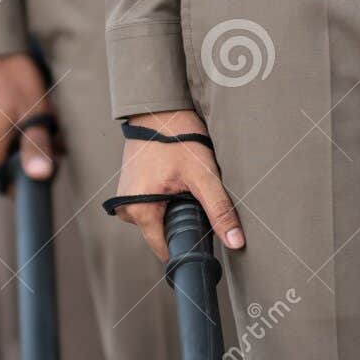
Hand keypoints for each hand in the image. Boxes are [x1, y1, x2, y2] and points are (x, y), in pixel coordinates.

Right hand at [0, 53, 55, 180]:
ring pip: (11, 155)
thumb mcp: (34, 112)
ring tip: (41, 117)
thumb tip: (40, 175)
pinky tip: (28, 113)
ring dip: (31, 142)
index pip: (18, 185)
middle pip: (15, 170)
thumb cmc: (14, 78)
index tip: (53, 151)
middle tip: (52, 130)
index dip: (40, 171)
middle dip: (37, 154)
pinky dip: (20, 132)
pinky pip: (4, 142)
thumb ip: (36, 146)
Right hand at [112, 109, 242, 261]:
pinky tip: (173, 181)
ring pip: (157, 220)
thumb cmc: (177, 138)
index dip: (186, 246)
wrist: (159, 110)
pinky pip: (150, 206)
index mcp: (139, 211)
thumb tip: (235, 242)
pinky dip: (165, 199)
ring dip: (173, 209)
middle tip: (192, 196)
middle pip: (161, 233)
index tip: (202, 236)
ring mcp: (124, 199)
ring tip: (181, 185)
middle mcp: (125, 209)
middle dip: (181, 222)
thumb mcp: (203, 176)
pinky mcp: (128, 189)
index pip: (164, 248)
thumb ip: (219, 210)